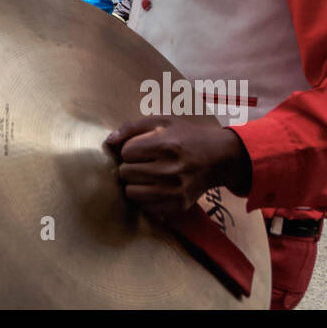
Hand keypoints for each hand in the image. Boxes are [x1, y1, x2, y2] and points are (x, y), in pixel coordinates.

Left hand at [105, 116, 251, 219]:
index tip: (140, 147)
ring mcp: (174, 190)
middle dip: (130, 165)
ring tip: (147, 174)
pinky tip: (154, 185)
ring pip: (131, 192)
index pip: (127, 152)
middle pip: (126, 172)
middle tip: (143, 161)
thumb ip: (132, 127)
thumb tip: (109, 141)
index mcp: (166, 145)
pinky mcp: (177, 205)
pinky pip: (144, 205)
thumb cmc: (186, 136)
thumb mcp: (162, 122)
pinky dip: (145, 196)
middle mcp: (171, 169)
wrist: (218, 158)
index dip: (130, 148)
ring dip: (134, 182)